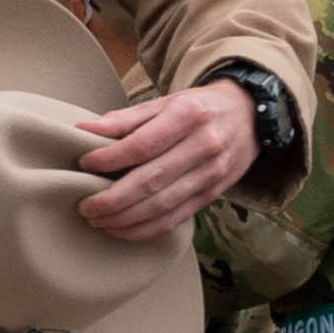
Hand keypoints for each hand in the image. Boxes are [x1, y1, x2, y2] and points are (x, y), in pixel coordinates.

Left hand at [74, 83, 258, 240]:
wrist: (249, 116)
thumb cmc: (198, 108)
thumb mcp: (165, 103)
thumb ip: (125, 119)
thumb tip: (83, 129)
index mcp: (188, 116)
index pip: (143, 144)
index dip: (111, 158)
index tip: (84, 164)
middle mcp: (204, 146)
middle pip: (152, 181)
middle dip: (113, 199)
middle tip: (85, 206)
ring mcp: (211, 174)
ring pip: (163, 206)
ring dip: (125, 219)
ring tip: (98, 220)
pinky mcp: (213, 194)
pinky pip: (176, 218)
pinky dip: (146, 229)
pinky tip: (122, 229)